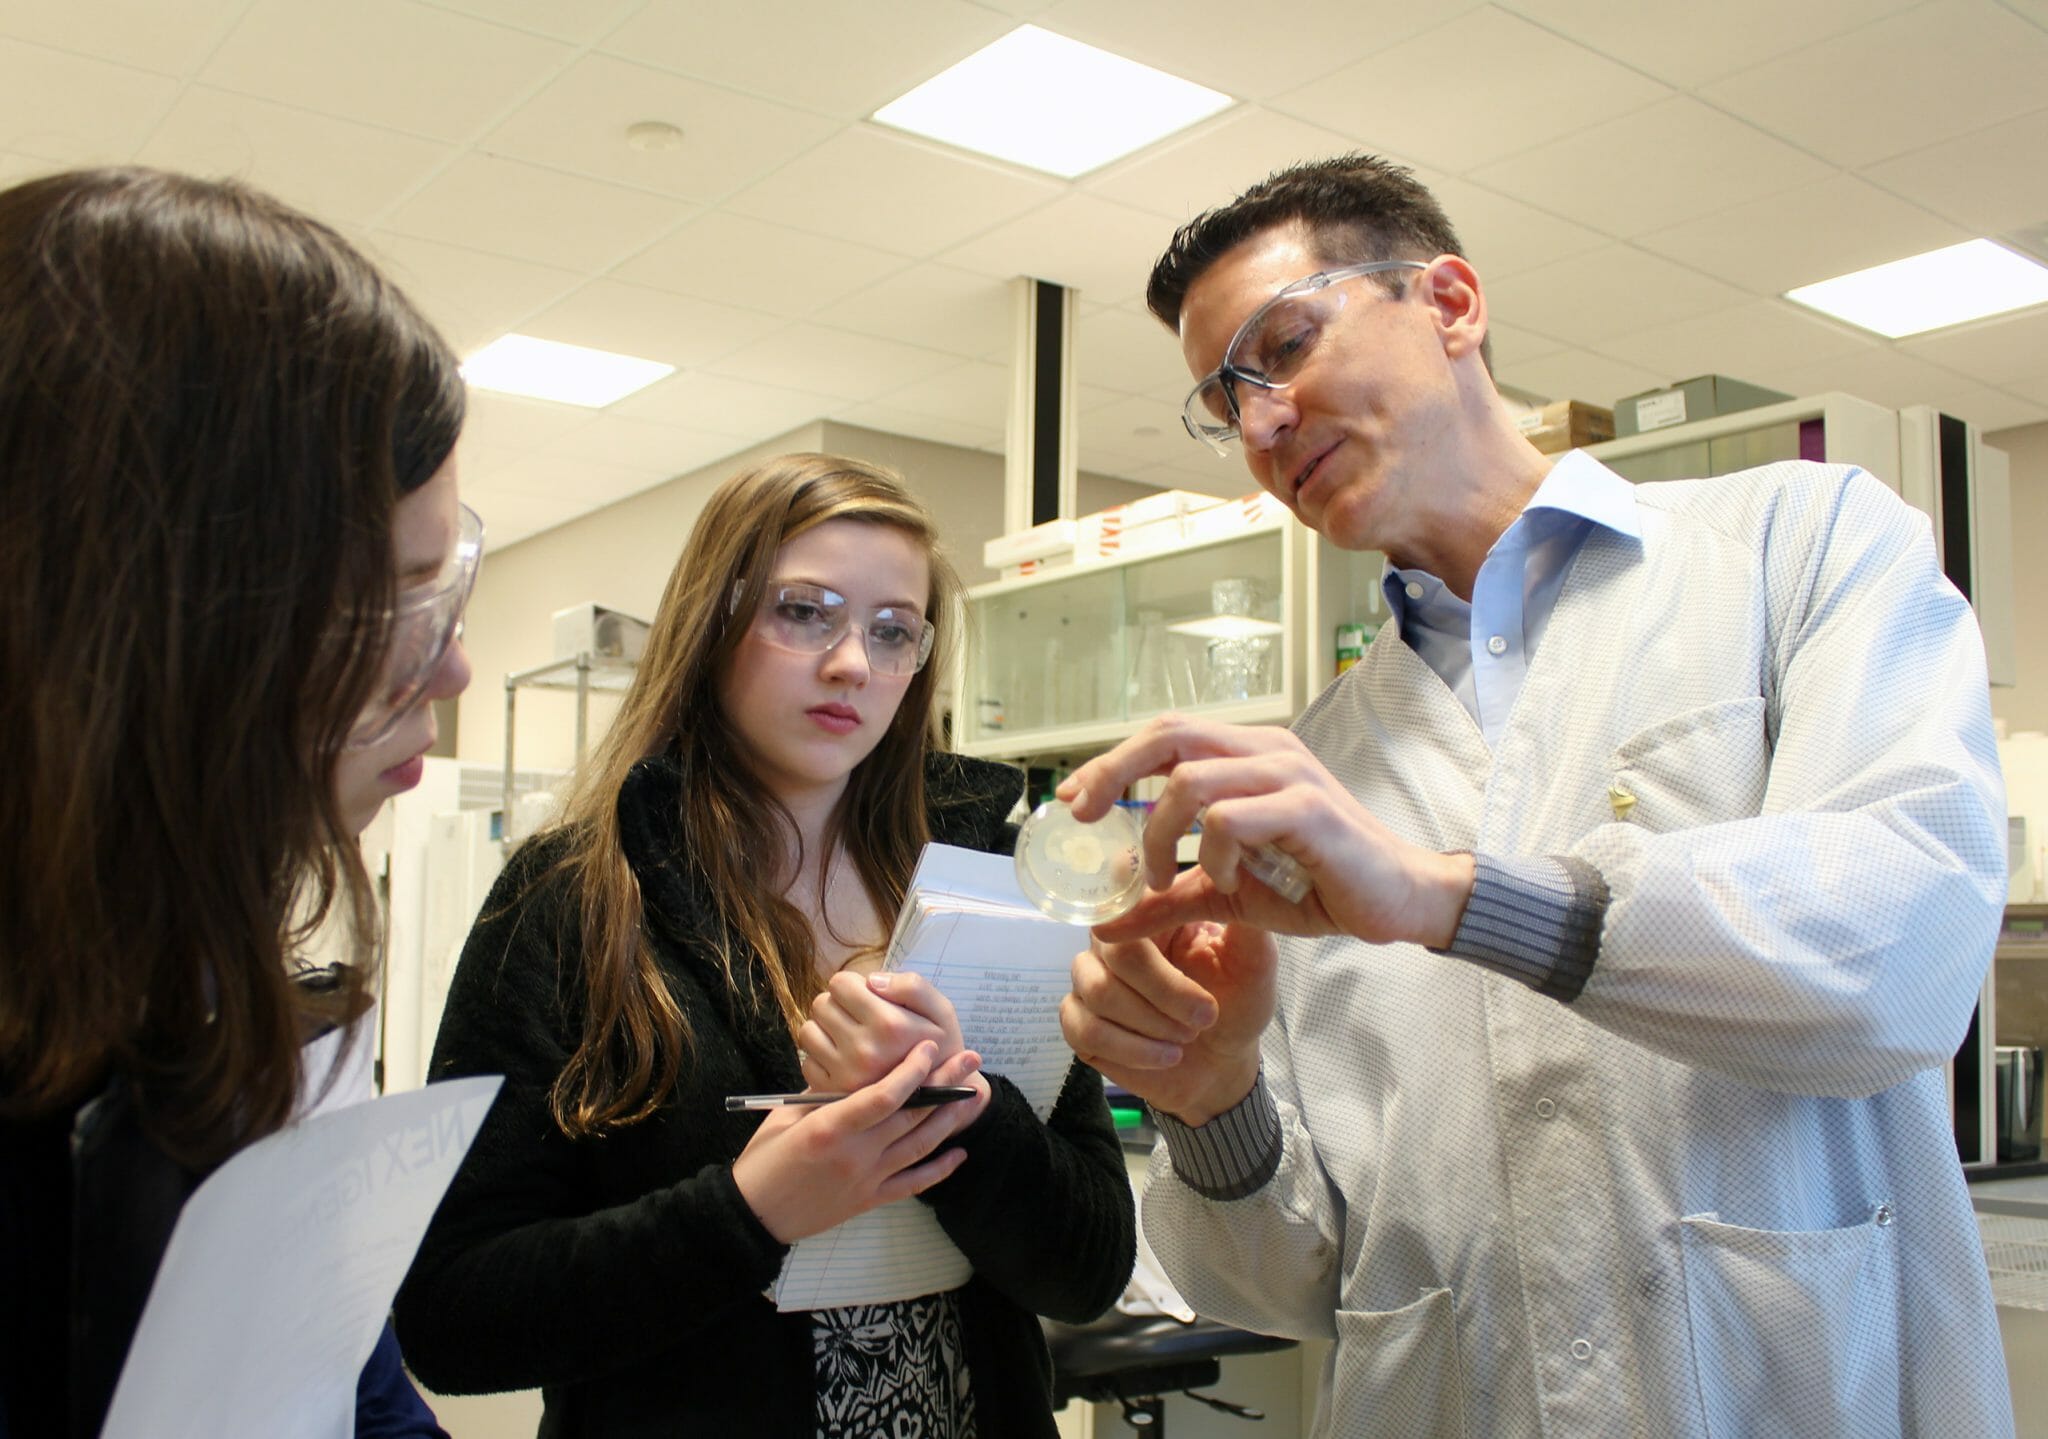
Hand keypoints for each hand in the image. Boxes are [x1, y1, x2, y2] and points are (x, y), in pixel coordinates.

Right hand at [732, 1041, 987, 1243]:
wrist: (752, 1214)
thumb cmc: (763, 1160)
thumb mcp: (786, 1116)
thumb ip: (823, 1093)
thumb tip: (856, 1068)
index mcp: (829, 1128)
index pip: (881, 1097)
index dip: (911, 1071)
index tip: (930, 1048)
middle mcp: (854, 1154)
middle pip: (910, 1115)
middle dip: (944, 1085)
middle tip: (970, 1060)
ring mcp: (865, 1180)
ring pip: (919, 1147)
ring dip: (949, 1120)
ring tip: (973, 1096)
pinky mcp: (869, 1200)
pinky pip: (912, 1185)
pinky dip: (939, 1170)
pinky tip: (959, 1153)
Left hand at [798, 970, 963, 1090]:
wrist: (940, 1100)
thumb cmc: (939, 1048)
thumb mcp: (942, 1011)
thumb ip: (912, 986)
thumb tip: (871, 980)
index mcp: (889, 1025)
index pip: (840, 983)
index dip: (852, 985)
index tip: (865, 998)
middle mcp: (864, 1050)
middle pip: (821, 1004)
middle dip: (838, 1005)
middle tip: (858, 1018)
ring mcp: (845, 1074)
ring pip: (808, 1030)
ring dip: (826, 1030)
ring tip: (850, 1038)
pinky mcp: (831, 1092)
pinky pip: (807, 1061)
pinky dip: (822, 1058)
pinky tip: (844, 1061)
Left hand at [1058, 714, 1473, 947]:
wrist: (1397, 901)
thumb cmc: (1316, 886)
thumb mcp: (1225, 894)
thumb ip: (1168, 900)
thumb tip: (1105, 924)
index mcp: (1247, 755)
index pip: (1165, 735)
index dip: (1112, 761)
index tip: (1073, 800)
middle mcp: (1266, 750)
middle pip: (1168, 734)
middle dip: (1114, 773)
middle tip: (1087, 817)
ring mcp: (1288, 774)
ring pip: (1190, 778)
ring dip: (1162, 833)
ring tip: (1165, 877)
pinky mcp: (1308, 808)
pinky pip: (1232, 817)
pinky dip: (1212, 852)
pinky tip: (1223, 879)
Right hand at [1060, 921, 1276, 1125]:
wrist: (1223, 1063)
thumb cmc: (1238, 1004)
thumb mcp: (1255, 961)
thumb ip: (1245, 920)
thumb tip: (1231, 878)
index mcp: (1151, 914)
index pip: (1129, 900)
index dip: (1142, 918)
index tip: (1168, 946)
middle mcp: (1112, 941)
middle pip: (1115, 951)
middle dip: (1164, 990)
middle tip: (1205, 1016)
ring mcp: (1089, 979)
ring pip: (1099, 991)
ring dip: (1151, 1022)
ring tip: (1187, 1037)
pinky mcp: (1077, 1022)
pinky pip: (1085, 1028)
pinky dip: (1132, 1049)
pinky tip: (1165, 1056)